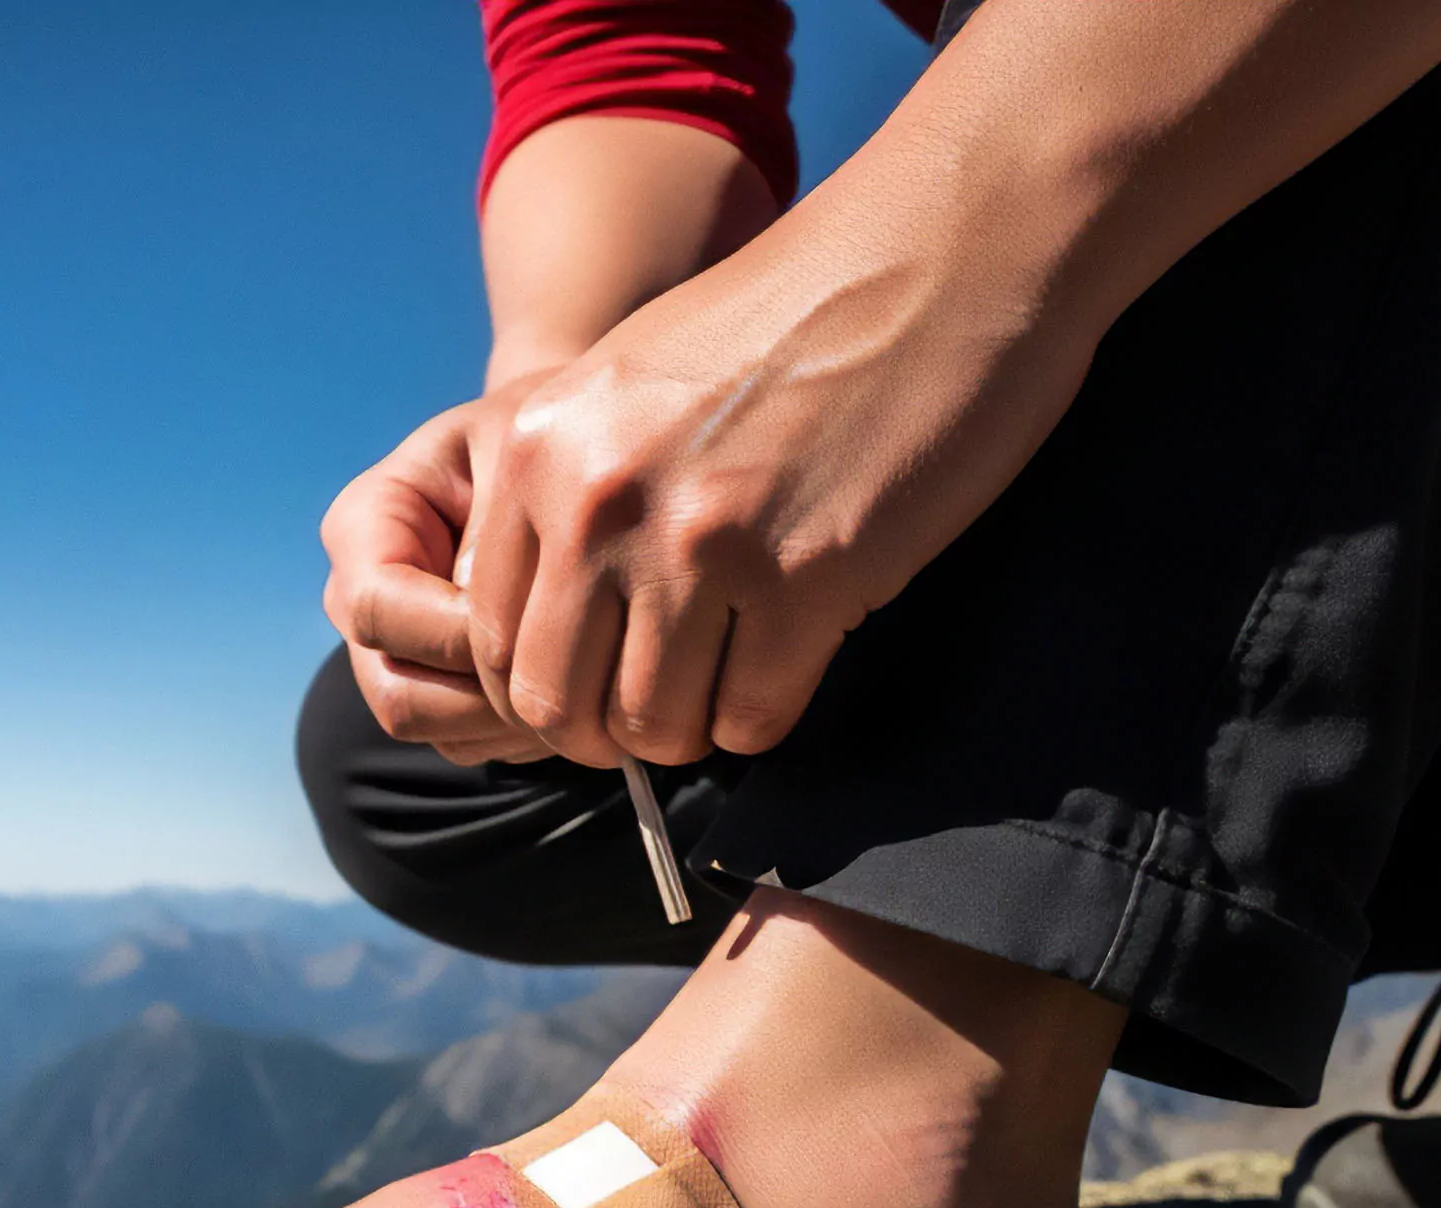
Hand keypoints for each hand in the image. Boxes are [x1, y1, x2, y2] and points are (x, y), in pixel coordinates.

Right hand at [319, 381, 553, 765]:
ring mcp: (393, 658)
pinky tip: (580, 684)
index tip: (547, 613)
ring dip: (520, 723)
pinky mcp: (437, 695)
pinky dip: (530, 733)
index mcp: (362, 527)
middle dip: (495, 697)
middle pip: (400, 694)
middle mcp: (360, 602)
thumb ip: (502, 530)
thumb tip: (499, 626)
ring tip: (591, 676)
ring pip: (439, 732)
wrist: (564, 459)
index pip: (380, 609)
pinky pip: (473, 744)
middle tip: (584, 669)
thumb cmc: (545, 441)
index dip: (460, 632)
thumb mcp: (526, 453)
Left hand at [459, 214, 1101, 768]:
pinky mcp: (806, 580)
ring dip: (693, 726)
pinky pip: (751, 719)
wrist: (946, 246)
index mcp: (539, 448)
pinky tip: (792, 659)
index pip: (494, 639)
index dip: (553, 681)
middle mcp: (598, 501)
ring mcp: (700, 545)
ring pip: (654, 727)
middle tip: (669, 699)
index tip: (606, 673)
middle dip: (610, 728)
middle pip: (559, 704)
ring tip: (732, 677)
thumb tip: (553, 618)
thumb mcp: (633, 377)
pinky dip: (765, 715)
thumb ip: (574, 485)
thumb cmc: (797, 314)